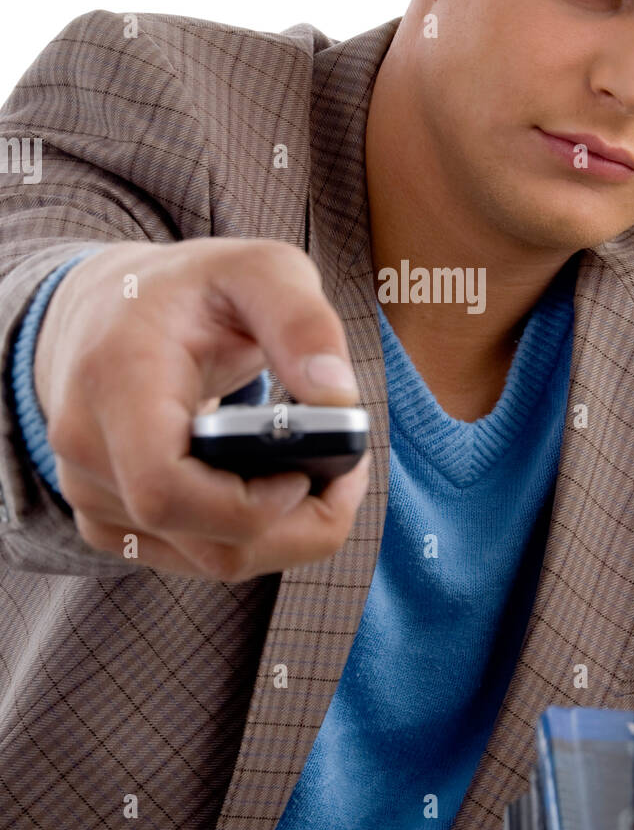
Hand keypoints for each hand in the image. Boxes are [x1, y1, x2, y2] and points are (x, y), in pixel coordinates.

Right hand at [34, 238, 369, 580]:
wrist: (110, 310)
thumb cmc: (191, 289)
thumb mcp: (258, 269)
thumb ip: (302, 320)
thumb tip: (339, 399)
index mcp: (116, 380)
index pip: (164, 488)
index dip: (247, 504)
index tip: (305, 471)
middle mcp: (89, 449)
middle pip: (205, 541)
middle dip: (298, 525)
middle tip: (348, 472)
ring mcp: (93, 495)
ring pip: (211, 560)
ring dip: (286, 532)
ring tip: (323, 470)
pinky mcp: (111, 522)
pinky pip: (198, 558)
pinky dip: (255, 536)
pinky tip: (278, 487)